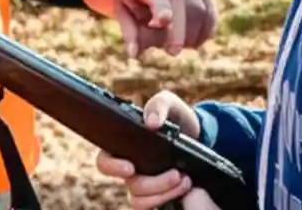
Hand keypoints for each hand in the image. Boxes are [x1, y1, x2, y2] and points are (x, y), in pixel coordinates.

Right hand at [96, 91, 216, 208]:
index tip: (130, 167)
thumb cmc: (175, 116)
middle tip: (175, 174)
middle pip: (130, 185)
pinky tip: (184, 187)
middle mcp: (131, 167)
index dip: (112, 167)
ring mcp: (145, 183)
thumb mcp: (168, 102)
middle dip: (153, 183)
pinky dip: (168, 199)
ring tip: (185, 179)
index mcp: (124, 145)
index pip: (104, 161)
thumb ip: (158, 106)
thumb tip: (151, 123)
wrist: (197, 134)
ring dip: (164, 192)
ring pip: (141, 199)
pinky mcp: (159, 193)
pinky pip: (153, 206)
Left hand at [114, 0, 216, 57]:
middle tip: (172, 52)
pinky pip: (210, 11)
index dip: (160, 6)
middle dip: (179, 29)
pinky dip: (206, 30)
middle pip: (181, 1)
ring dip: (192, 33)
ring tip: (182, 46)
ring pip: (199, 8)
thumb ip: (129, 30)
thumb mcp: (122, 7)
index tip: (162, 22)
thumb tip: (134, 55)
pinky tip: (195, 42)